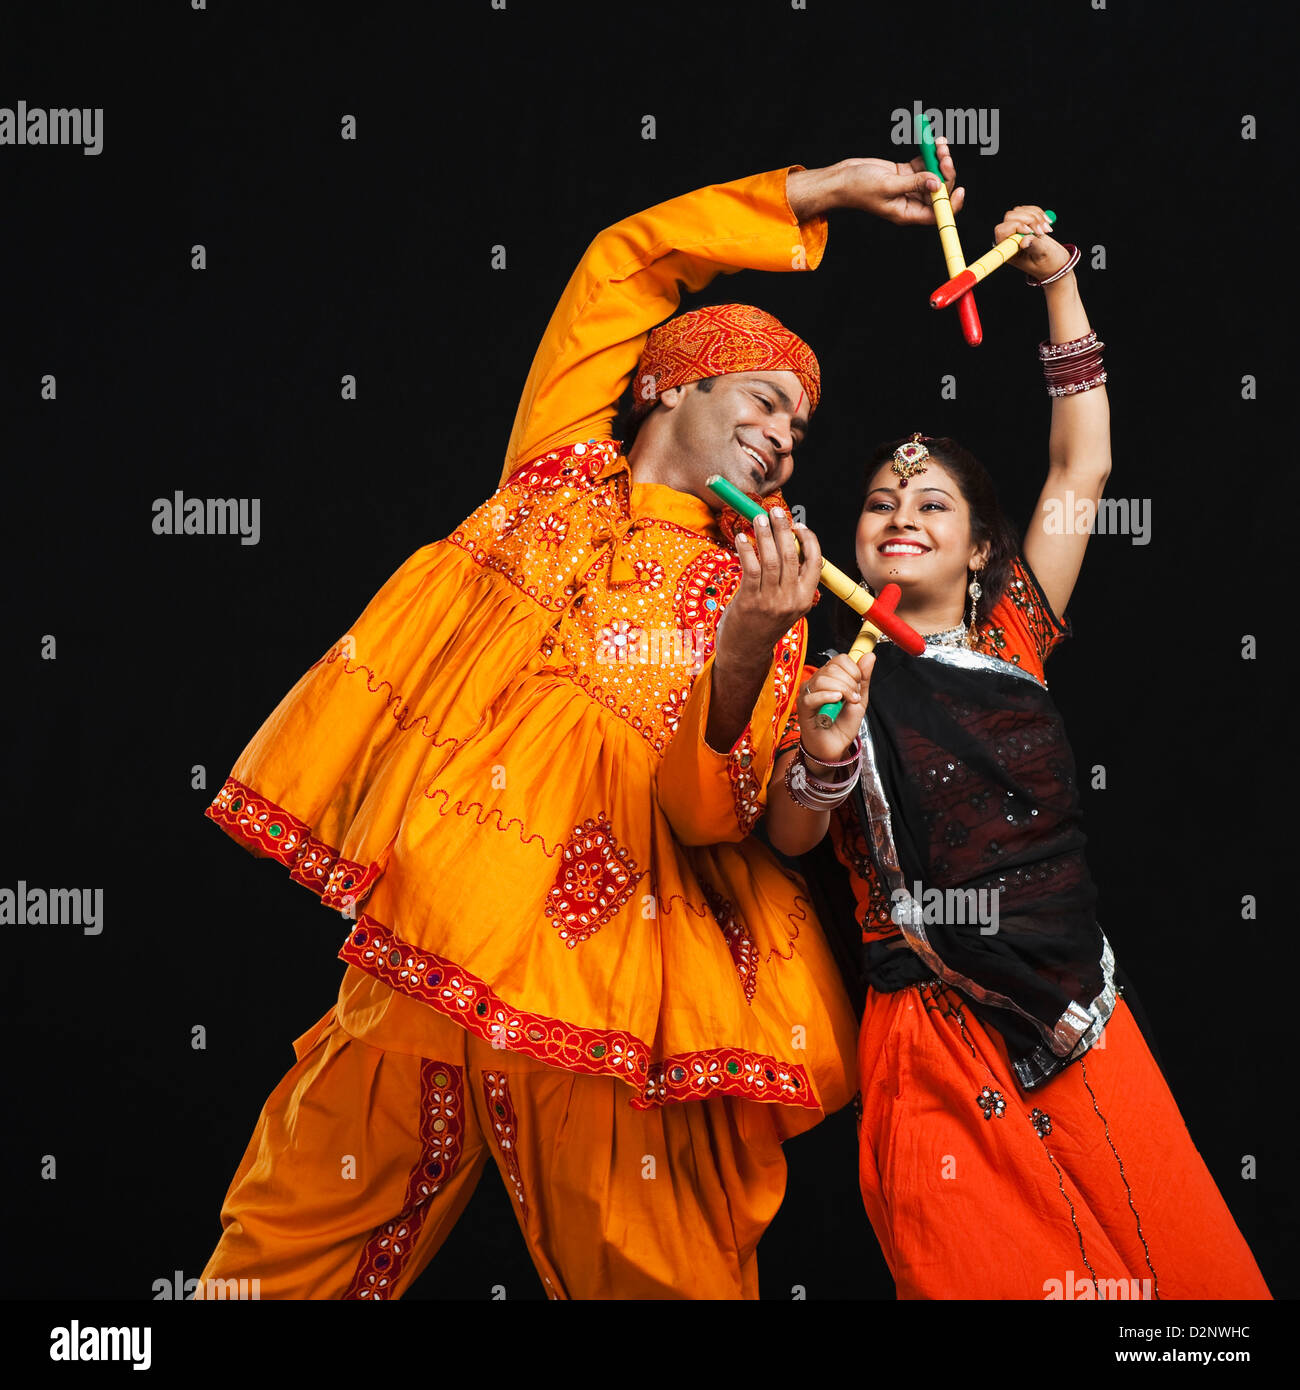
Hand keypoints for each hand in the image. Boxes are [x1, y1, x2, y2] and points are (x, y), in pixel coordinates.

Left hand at [717, 508, 821, 664]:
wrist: (745, 653)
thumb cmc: (763, 626)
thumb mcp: (788, 607)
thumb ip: (792, 583)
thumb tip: (790, 548)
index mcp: (805, 598)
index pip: (815, 562)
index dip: (808, 540)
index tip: (798, 526)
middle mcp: (791, 599)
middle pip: (791, 555)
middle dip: (783, 528)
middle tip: (775, 512)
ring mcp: (770, 601)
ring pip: (771, 558)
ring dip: (764, 534)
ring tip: (758, 519)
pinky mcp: (750, 601)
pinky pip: (751, 568)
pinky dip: (747, 549)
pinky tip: (742, 538)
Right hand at [796, 651, 875, 763]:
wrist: (835, 747)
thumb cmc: (843, 725)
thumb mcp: (860, 700)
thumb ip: (863, 678)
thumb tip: (869, 656)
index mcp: (829, 678)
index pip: (839, 660)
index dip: (853, 669)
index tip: (858, 685)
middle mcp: (816, 682)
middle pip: (832, 668)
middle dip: (849, 682)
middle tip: (854, 698)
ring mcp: (808, 694)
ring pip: (823, 679)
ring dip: (842, 690)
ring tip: (846, 703)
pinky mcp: (803, 707)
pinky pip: (812, 696)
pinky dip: (827, 696)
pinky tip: (836, 701)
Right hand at [834, 139, 965, 225]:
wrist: (841, 179)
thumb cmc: (857, 188)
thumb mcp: (887, 186)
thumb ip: (913, 184)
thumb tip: (937, 183)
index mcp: (907, 213)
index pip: (937, 214)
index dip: (951, 204)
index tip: (960, 188)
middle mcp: (911, 202)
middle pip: (939, 190)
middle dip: (945, 171)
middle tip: (943, 154)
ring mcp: (909, 187)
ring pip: (934, 175)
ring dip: (939, 158)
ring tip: (939, 143)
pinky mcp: (904, 174)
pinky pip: (924, 165)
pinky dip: (930, 154)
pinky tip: (932, 142)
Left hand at [996, 204, 1069, 280]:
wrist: (1053, 261)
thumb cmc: (1047, 263)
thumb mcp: (1042, 256)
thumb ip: (1034, 247)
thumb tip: (1024, 240)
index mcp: (1008, 251)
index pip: (1002, 231)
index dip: (1016, 226)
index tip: (1031, 232)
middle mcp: (1008, 239)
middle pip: (1010, 217)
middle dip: (1029, 219)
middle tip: (1044, 230)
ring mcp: (1014, 230)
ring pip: (1019, 211)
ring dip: (1036, 216)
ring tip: (1047, 229)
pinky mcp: (1022, 223)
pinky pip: (1026, 210)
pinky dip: (1038, 213)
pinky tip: (1046, 222)